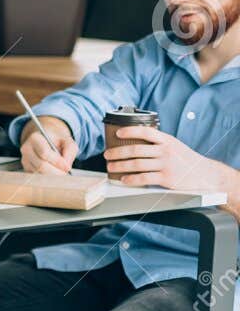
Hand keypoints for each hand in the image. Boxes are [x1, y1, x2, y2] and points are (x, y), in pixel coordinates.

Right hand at [19, 116, 77, 174]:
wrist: (46, 140)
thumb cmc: (58, 141)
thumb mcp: (67, 141)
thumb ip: (70, 151)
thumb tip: (66, 167)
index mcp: (35, 138)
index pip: (44, 153)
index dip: (57, 162)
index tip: (67, 167)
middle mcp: (26, 149)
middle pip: (41, 166)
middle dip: (56, 172)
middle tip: (66, 173)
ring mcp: (24, 160)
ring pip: (39, 174)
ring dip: (52, 176)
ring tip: (61, 172)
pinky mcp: (26, 169)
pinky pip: (37, 178)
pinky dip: (47, 178)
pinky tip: (53, 172)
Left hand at [104, 125, 234, 190]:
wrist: (205, 174)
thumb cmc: (185, 160)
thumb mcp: (174, 146)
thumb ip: (158, 143)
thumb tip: (135, 140)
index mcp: (167, 140)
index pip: (146, 132)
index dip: (130, 131)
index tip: (117, 133)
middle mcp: (166, 151)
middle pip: (136, 150)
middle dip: (117, 152)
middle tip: (107, 155)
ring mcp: (166, 165)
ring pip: (136, 164)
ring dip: (119, 166)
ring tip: (110, 167)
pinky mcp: (166, 178)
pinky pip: (144, 178)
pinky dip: (131, 179)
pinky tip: (123, 179)